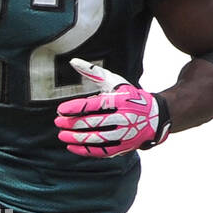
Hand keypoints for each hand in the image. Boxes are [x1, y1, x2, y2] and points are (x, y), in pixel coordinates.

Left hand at [54, 59, 170, 157]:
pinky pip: (102, 151)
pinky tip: (72, 147)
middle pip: (94, 123)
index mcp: (120, 100)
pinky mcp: (124, 147)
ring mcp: (124, 134)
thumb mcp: (114, 81)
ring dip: (77, 138)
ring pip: (97, 139)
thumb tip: (73, 61)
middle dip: (73, 123)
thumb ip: (93, 72)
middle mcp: (124, 118)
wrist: (154, 116)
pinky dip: (85, 150)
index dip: (75, 108)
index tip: (60, 110)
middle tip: (58, 122)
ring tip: (62, 136)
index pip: (93, 105)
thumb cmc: (129, 96)